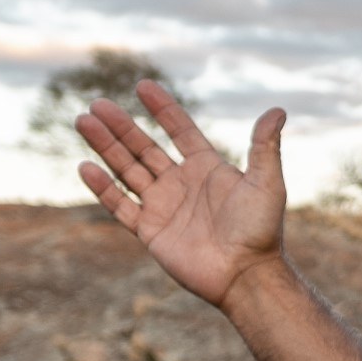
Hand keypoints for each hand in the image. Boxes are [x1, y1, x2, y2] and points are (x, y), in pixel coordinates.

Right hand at [76, 83, 289, 311]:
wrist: (245, 275)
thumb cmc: (260, 231)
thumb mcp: (266, 183)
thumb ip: (264, 146)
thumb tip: (278, 109)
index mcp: (207, 168)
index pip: (180, 131)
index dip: (163, 109)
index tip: (143, 85)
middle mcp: (182, 184)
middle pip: (144, 147)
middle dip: (121, 126)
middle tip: (97, 104)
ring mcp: (163, 206)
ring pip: (127, 170)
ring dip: (105, 147)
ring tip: (83, 122)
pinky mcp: (150, 231)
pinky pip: (120, 205)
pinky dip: (103, 188)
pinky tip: (86, 166)